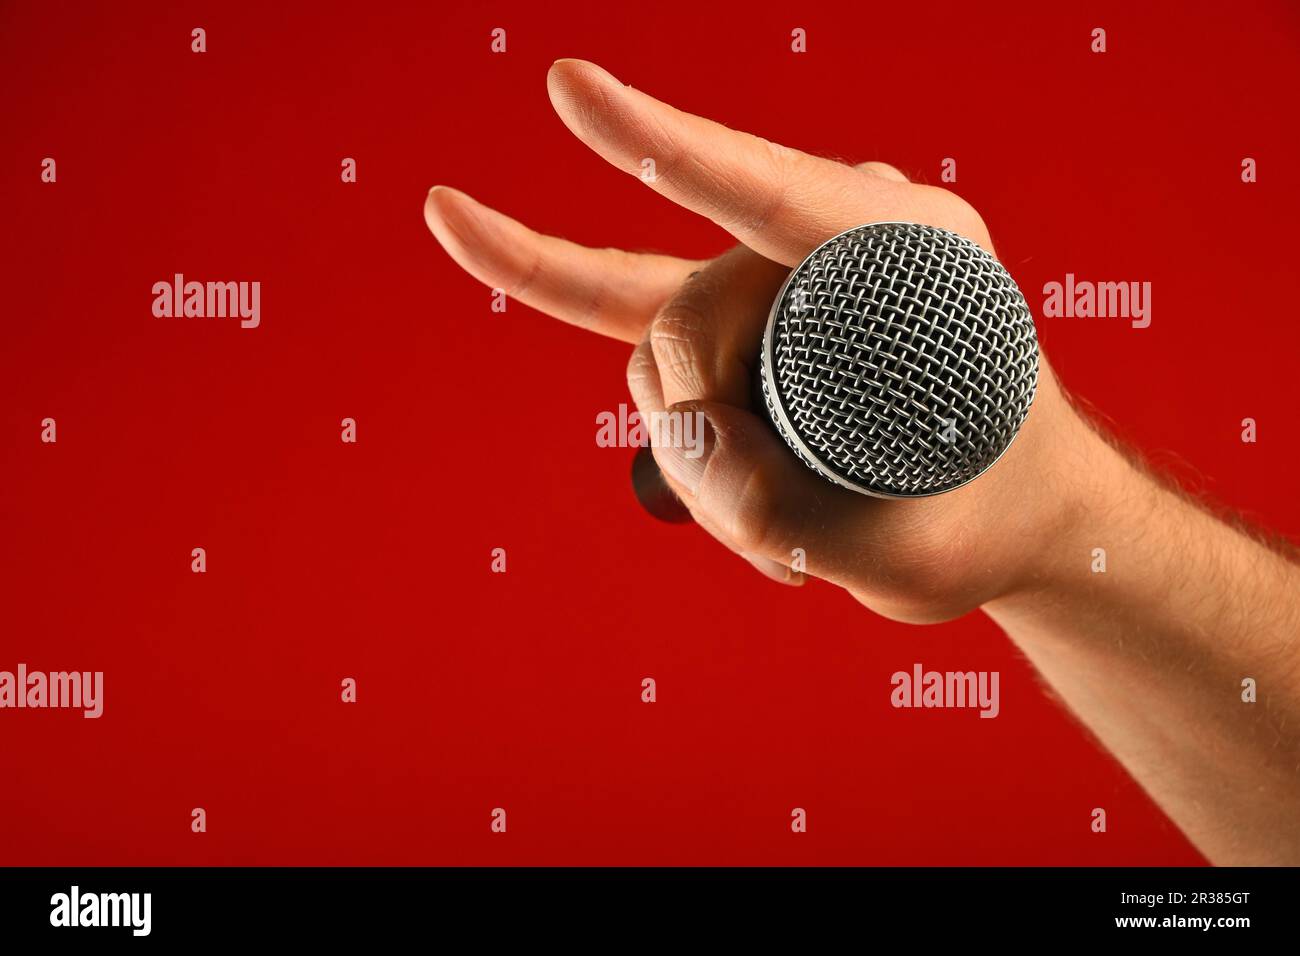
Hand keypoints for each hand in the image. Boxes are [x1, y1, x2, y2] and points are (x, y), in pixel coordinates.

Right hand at [424, 58, 1097, 622]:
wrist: (1012, 508)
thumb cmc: (977, 511)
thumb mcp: (898, 544)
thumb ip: (775, 507)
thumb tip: (685, 445)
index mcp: (909, 254)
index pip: (761, 190)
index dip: (658, 147)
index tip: (570, 89)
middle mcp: (835, 239)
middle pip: (686, 312)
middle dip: (697, 431)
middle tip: (764, 526)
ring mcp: (782, 273)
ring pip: (660, 346)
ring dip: (695, 456)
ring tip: (777, 534)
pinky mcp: (742, 315)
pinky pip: (626, 304)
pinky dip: (596, 335)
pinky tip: (540, 302)